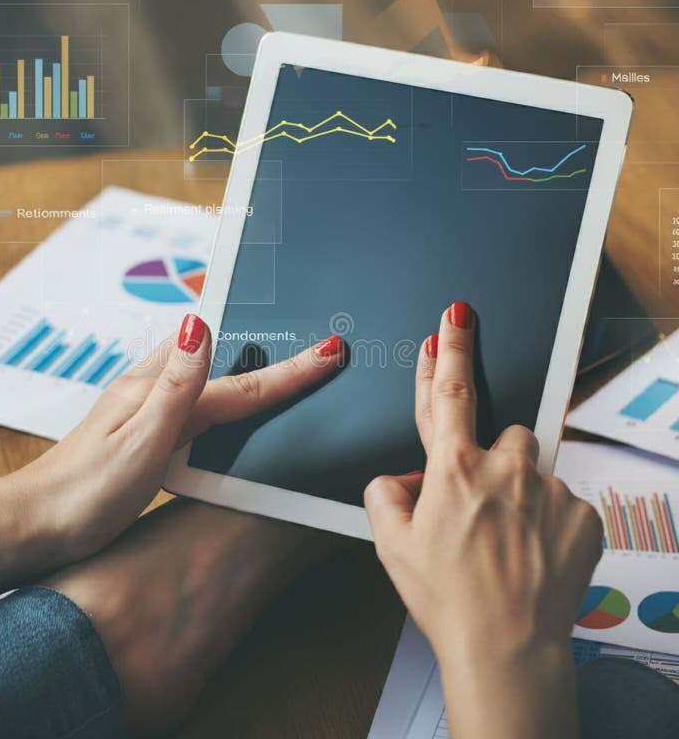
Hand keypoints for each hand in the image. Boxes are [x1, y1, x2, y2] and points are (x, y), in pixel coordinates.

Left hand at [0, 315, 344, 562]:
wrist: (34, 522)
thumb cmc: (83, 490)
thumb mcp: (137, 440)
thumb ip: (174, 385)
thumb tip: (199, 322)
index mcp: (161, 393)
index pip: (242, 382)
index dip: (291, 369)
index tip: (330, 351)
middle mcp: (155, 391)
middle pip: (226, 366)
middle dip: (270, 351)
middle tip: (312, 341)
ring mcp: (147, 408)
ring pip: (208, 379)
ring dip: (245, 366)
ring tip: (281, 361)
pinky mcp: (144, 430)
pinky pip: (193, 401)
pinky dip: (221, 392)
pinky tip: (225, 401)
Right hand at [364, 302, 603, 738]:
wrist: (506, 648)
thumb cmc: (447, 599)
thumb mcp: (388, 544)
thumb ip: (384, 492)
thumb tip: (401, 476)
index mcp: (453, 469)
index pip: (450, 391)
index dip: (450, 349)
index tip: (456, 318)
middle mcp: (504, 469)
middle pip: (502, 434)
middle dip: (489, 457)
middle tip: (480, 507)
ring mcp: (548, 491)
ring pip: (532, 466)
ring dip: (519, 486)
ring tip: (507, 535)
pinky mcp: (581, 516)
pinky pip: (561, 500)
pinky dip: (546, 518)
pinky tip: (532, 553)